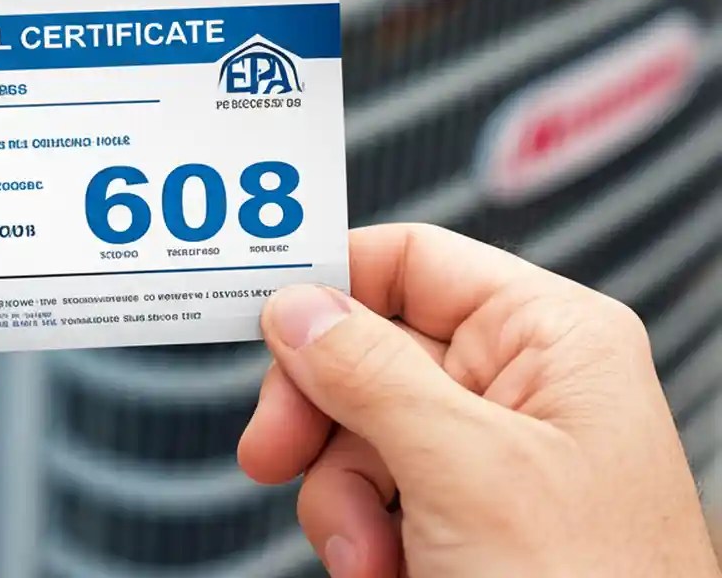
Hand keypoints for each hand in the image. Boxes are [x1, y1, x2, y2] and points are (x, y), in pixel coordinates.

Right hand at [238, 224, 718, 576]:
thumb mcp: (466, 470)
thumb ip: (371, 374)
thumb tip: (296, 307)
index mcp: (548, 337)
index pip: (411, 262)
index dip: (330, 284)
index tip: (259, 321)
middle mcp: (517, 384)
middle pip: (365, 352)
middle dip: (320, 419)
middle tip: (273, 452)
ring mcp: (487, 452)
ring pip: (356, 431)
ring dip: (339, 497)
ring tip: (366, 553)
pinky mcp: (461, 513)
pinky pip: (369, 491)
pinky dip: (357, 534)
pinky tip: (384, 571)